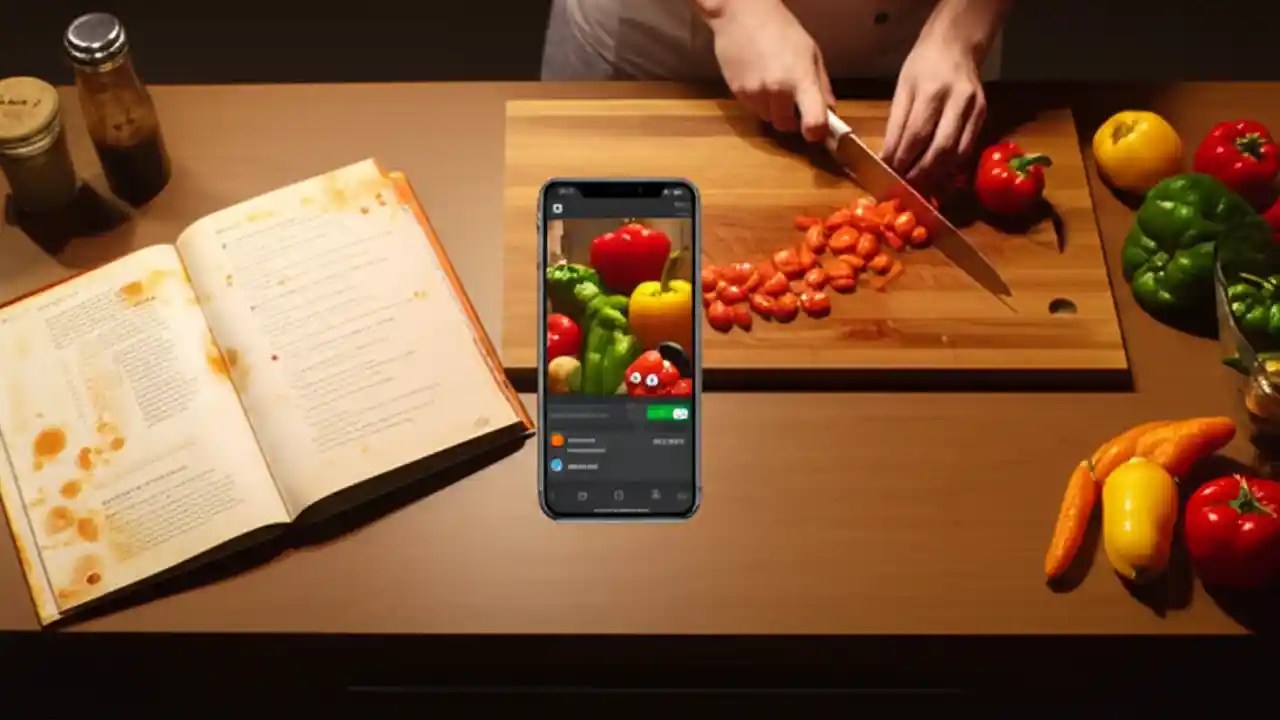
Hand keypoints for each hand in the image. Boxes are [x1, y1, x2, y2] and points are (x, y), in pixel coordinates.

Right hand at [706, 0, 834, 141]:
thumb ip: (822, 85)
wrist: (741, 15)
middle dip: (792, 119)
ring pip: (768, 118)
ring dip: (774, 110)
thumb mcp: (811, 52)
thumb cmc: (781, 28)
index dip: (817, 133)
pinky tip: (758, 79)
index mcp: (801, 78)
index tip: (817, 132)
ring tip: (773, 85)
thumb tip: (830, 111)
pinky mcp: (737, 93)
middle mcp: (777, 90)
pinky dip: (759, 101)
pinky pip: (753, 109)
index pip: (813, 121)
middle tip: (793, 102)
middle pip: (786, 125)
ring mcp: (754, 93)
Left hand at [881, 32, 986, 188]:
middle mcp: (956, 100)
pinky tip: (939, 177)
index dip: (901, 159)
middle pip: (939, 148)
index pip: (915, 134)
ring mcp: (974, 109)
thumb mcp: (902, 88)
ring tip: (920, 188)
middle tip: (905, 188)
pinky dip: (952, 168)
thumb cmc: (922, 66)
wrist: (956, 45)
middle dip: (920, 173)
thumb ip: (897, 124)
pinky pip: (967, 149)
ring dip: (937, 176)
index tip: (888, 175)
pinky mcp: (983, 116)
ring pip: (956, 153)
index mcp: (931, 91)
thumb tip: (888, 158)